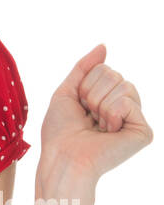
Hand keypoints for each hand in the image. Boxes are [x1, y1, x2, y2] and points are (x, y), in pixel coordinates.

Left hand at [40, 44, 152, 184]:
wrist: (64, 158)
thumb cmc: (60, 132)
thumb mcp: (67, 92)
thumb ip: (84, 68)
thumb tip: (104, 46)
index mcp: (107, 99)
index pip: (103, 69)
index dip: (85, 86)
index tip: (80, 108)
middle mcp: (124, 107)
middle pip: (114, 74)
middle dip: (93, 94)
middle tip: (88, 118)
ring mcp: (135, 119)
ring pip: (123, 85)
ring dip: (100, 105)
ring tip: (98, 127)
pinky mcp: (143, 131)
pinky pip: (127, 101)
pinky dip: (112, 113)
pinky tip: (109, 132)